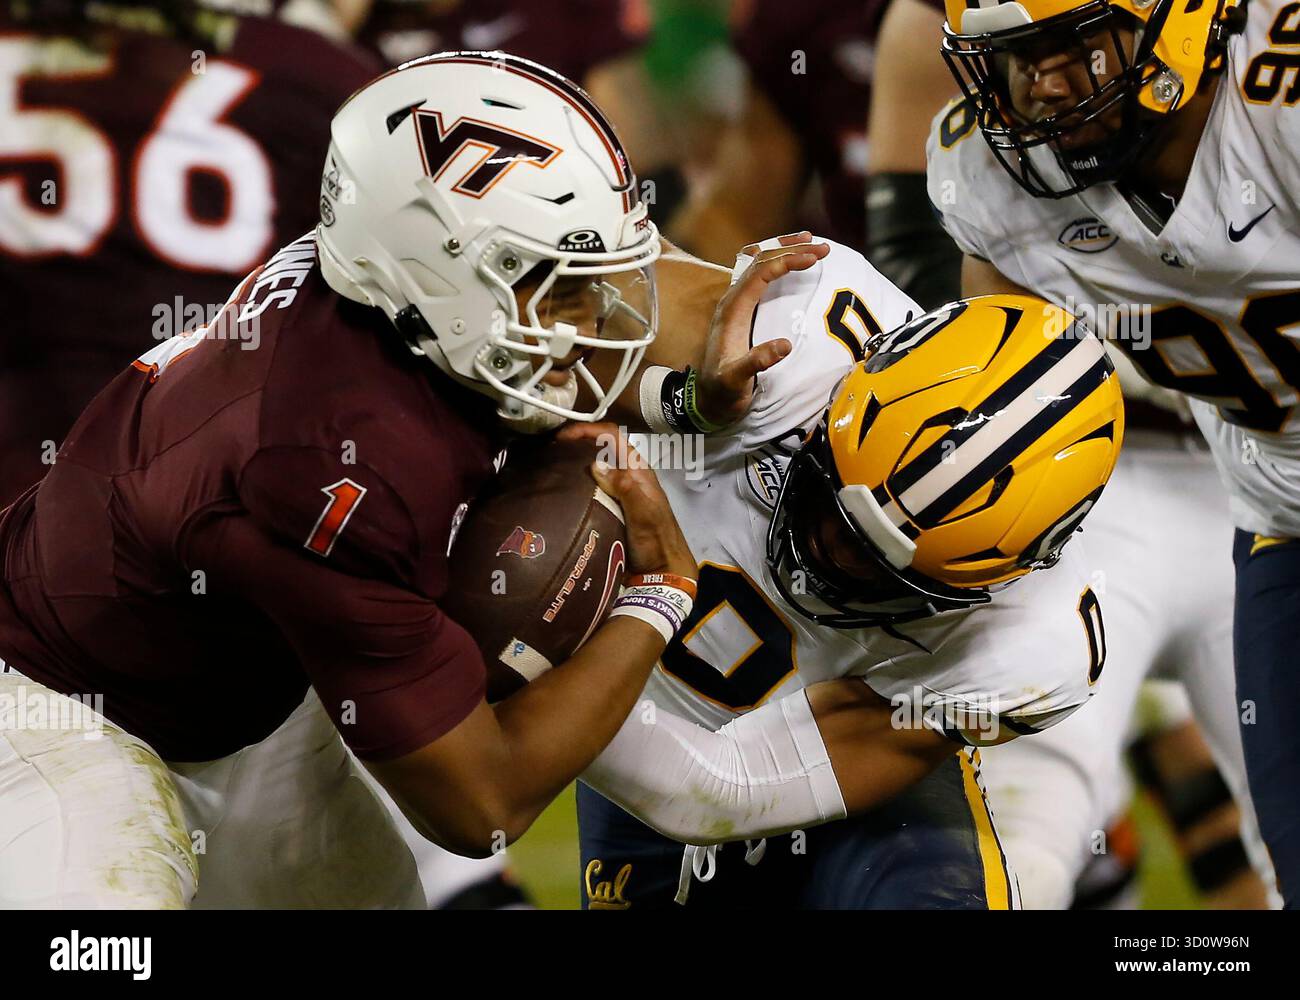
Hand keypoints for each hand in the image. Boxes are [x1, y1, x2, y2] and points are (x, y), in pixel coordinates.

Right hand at [557, 423, 696, 580]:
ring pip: (596, 467)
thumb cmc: (656, 541)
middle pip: (601, 448)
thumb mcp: (643, 514)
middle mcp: (628, 476)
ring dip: (575, 463)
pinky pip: (592, 488)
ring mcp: (620, 492)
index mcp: (638, 470)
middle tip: (549, 451)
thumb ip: (625, 488)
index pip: (613, 436)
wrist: (662, 571)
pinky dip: (577, 484)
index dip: (588, 430)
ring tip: (549, 468)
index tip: (562, 437)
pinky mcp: (612, 507)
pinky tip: (561, 491)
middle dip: (577, 443)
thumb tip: (596, 464)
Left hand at [694, 232, 829, 429]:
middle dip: (792, 250)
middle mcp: (731, 301)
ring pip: (758, 264)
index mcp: (731, 311)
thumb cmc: (722, 391)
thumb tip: (784, 345)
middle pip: (761, 262)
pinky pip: (758, 275)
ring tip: (809, 240)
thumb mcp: (736, 381)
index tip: (813, 258)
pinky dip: (776, 262)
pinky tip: (789, 259)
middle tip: (823, 248)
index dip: (786, 261)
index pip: (760, 274)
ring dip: (783, 249)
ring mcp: (735, 304)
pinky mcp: (741, 310)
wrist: (706, 400)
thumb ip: (756, 363)